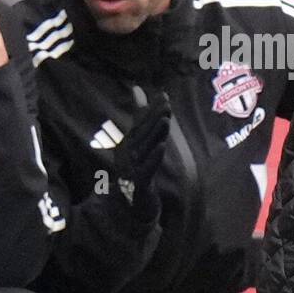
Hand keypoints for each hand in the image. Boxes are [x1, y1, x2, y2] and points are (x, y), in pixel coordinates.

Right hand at [114, 92, 170, 216]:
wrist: (131, 203)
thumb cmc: (137, 168)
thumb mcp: (139, 142)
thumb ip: (139, 117)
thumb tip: (137, 89)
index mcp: (128, 144)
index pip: (141, 124)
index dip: (152, 110)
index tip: (164, 95)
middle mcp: (127, 154)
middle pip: (142, 134)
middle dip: (154, 118)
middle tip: (166, 103)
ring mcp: (131, 168)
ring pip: (145, 149)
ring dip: (155, 134)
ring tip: (165, 120)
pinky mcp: (138, 182)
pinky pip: (146, 168)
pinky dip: (154, 157)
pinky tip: (162, 147)